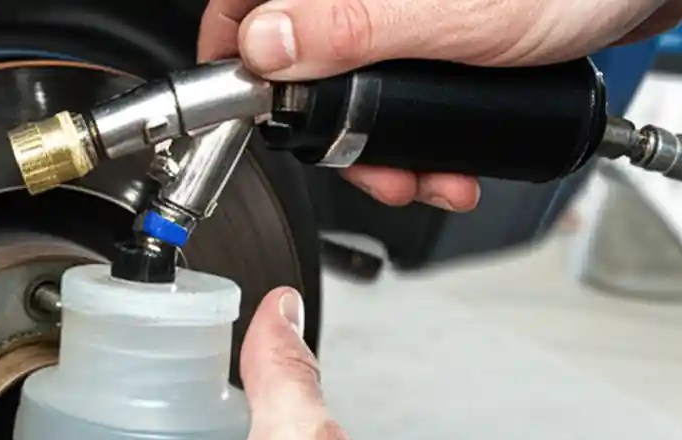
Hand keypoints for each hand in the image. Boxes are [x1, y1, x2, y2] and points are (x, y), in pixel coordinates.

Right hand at [199, 0, 681, 211]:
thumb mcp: (447, 17)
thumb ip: (348, 27)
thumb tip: (261, 44)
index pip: (247, 3)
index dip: (234, 56)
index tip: (244, 108)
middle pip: (299, 64)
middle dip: (333, 136)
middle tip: (370, 170)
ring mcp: (391, 18)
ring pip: (348, 93)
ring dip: (380, 153)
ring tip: (426, 181)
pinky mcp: (424, 42)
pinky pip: (392, 100)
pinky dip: (412, 142)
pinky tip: (443, 166)